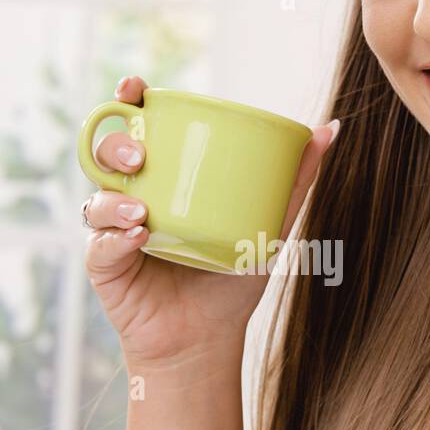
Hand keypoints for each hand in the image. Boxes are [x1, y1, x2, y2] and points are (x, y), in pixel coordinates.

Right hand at [82, 76, 340, 365]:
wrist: (207, 341)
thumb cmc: (232, 281)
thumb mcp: (271, 227)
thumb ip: (296, 181)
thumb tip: (331, 128)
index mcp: (164, 177)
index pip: (137, 126)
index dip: (127, 98)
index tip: (135, 88)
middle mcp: (132, 197)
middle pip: (108, 154)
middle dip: (117, 146)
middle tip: (140, 156)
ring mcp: (114, 231)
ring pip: (98, 196)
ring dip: (115, 196)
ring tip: (143, 209)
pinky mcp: (104, 267)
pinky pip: (99, 244)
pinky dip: (116, 238)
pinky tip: (138, 236)